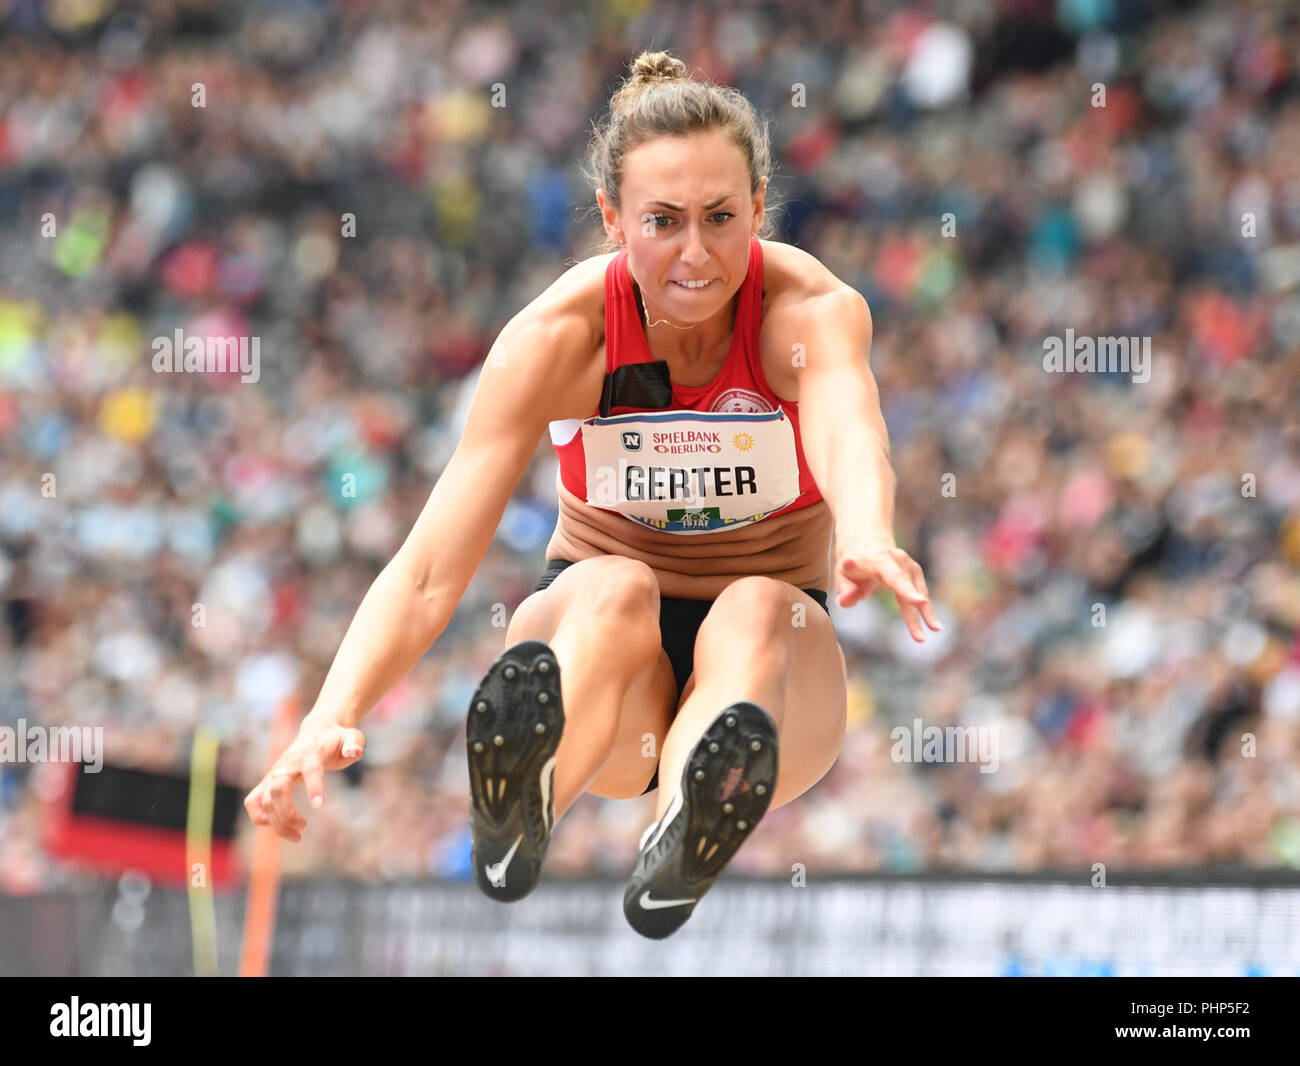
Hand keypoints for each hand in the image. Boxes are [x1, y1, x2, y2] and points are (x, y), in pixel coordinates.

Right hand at [243, 716, 366, 841]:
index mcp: (311, 753)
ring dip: (277, 823)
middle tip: (304, 827)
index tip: (319, 806)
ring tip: (297, 836)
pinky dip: (260, 817)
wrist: (317, 731)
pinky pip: (253, 801)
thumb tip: (353, 752)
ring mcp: (275, 772)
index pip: (310, 769)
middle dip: (287, 814)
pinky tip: (278, 825)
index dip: (314, 787)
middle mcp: (288, 763)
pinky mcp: (268, 780)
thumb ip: (354, 743)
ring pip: (264, 801)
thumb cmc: (337, 739)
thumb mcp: (352, 736)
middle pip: (277, 789)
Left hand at [836, 542, 941, 641]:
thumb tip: (846, 601)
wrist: (866, 546)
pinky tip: (933, 626)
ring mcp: (909, 566)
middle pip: (910, 586)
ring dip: (926, 614)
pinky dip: (926, 611)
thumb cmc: (852, 566)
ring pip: (919, 592)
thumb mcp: (841, 575)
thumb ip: (844, 590)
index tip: (920, 602)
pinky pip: (921, 595)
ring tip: (934, 632)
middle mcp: (898, 560)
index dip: (907, 590)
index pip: (895, 576)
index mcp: (879, 558)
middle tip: (931, 629)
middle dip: (919, 607)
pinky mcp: (915, 575)